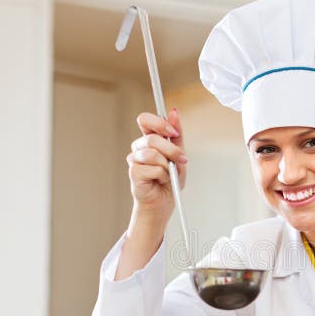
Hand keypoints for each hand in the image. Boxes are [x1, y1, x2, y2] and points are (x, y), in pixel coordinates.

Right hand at [115, 109, 186, 280]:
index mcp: (149, 140)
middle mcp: (139, 148)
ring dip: (167, 165)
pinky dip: (161, 175)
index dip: (158, 122)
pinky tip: (161, 181)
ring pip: (152, 153)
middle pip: (151, 137)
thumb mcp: (179, 156)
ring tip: (169, 174)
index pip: (145, 119)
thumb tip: (174, 113)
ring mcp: (134, 160)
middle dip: (171, 149)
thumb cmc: (170, 180)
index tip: (173, 132)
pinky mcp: (134, 173)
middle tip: (181, 159)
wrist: (165, 203)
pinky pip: (151, 168)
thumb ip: (176, 136)